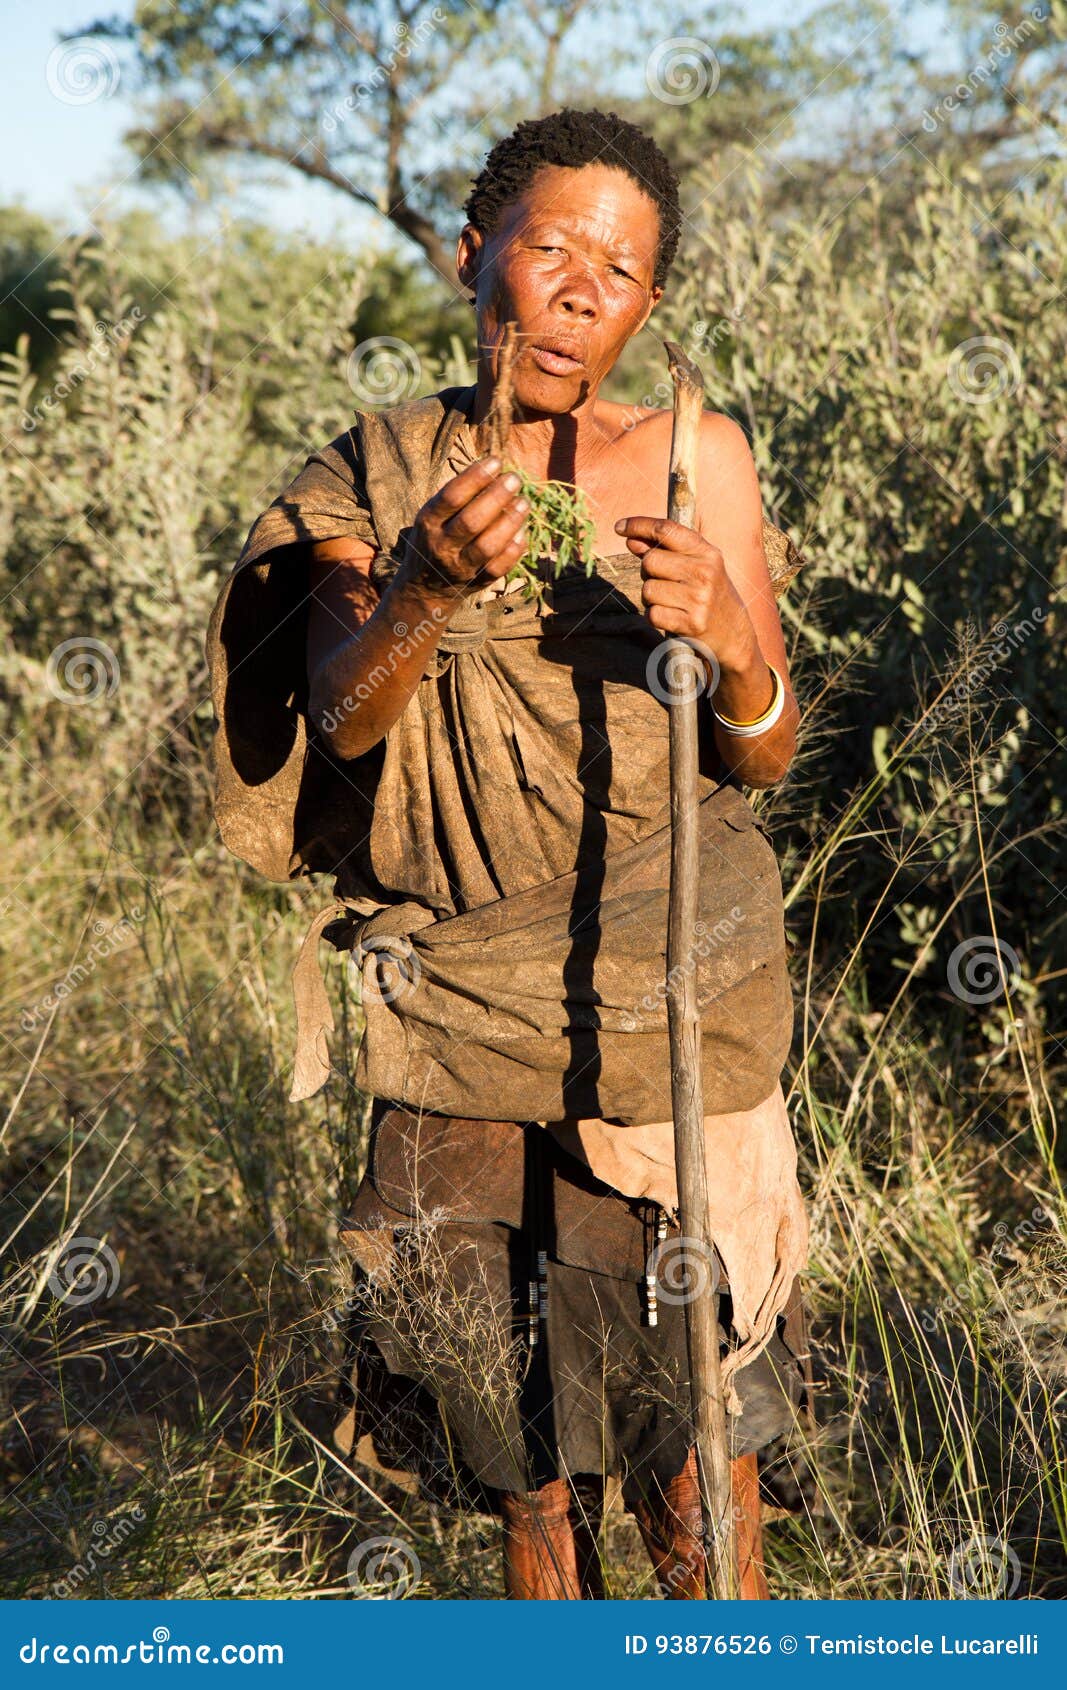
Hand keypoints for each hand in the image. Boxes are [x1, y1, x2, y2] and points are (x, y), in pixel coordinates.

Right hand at [397, 456, 527, 602]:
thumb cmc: (436, 537)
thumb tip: (495, 469)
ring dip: (509, 522)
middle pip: (471, 521)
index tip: (496, 461)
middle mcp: (442, 546)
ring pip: (487, 546)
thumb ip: (459, 495)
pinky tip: (522, 531)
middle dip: (496, 497)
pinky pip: (499, 567)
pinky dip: (513, 549)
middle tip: (514, 479)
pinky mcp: (477, 582)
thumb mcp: (434, 514)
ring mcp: (460, 567)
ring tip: (523, 502)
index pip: (452, 497)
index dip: (476, 477)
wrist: (425, 587)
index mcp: (428, 523)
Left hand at [613, 515, 758, 672]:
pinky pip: (652, 614)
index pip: (667, 530)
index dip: (639, 525)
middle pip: (650, 560)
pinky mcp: (691, 623)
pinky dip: (655, 617)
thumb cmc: (710, 596)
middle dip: (648, 572)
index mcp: (707, 553)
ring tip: (671, 602)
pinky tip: (672, 617)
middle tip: (663, 582)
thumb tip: (631, 539)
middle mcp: (705, 572)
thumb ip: (664, 551)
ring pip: (648, 589)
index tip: (620, 527)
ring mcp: (699, 598)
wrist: (735, 635)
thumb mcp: (696, 567)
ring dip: (651, 597)